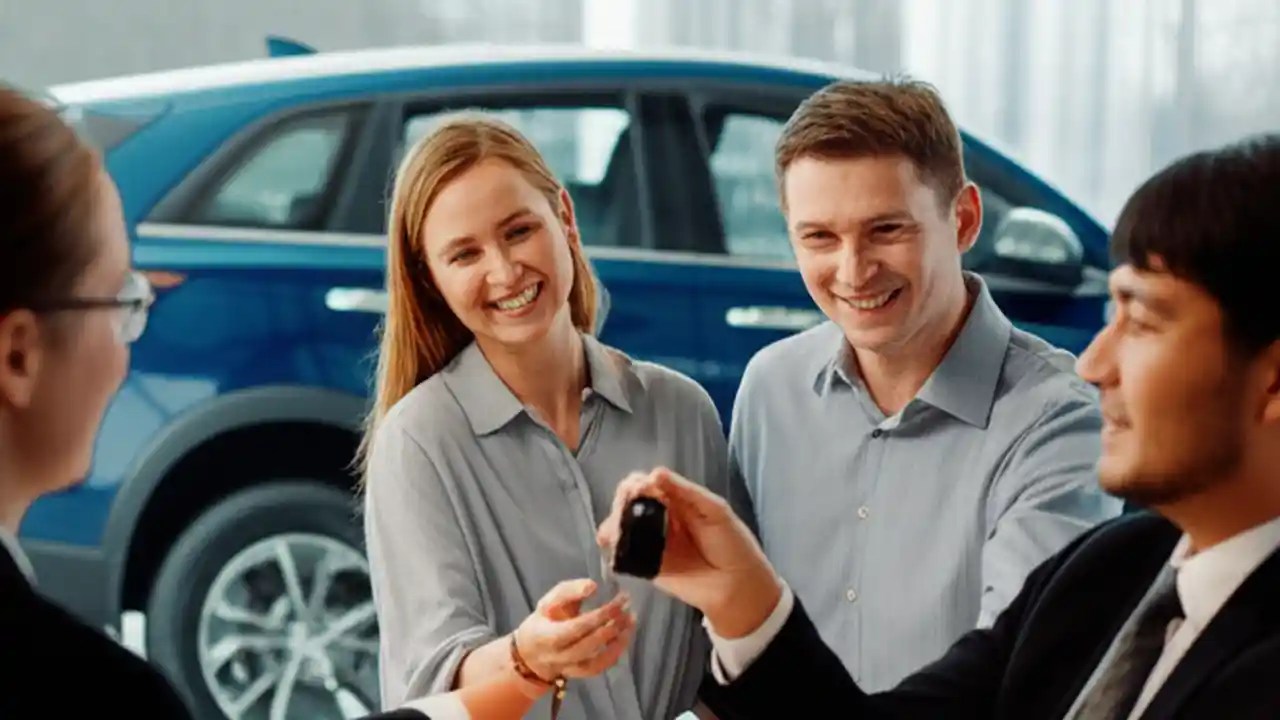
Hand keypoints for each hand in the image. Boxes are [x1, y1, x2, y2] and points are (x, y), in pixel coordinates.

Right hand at [512, 578, 634, 682]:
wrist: (534, 652)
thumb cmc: (544, 620)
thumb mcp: (549, 601)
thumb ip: (569, 592)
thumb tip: (593, 586)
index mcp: (545, 635)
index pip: (576, 627)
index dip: (601, 614)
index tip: (619, 599)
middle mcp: (557, 656)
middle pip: (588, 643)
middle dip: (612, 624)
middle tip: (627, 606)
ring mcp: (568, 667)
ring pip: (595, 659)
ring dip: (617, 640)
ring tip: (631, 619)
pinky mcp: (579, 674)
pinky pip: (599, 668)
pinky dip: (614, 653)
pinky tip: (625, 636)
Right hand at [596, 467, 782, 637]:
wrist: (738, 586)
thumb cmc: (733, 544)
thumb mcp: (714, 510)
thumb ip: (685, 492)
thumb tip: (654, 473)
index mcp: (677, 502)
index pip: (649, 485)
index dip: (638, 483)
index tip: (638, 488)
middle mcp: (661, 519)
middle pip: (630, 504)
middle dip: (622, 501)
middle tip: (626, 507)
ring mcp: (652, 543)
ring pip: (622, 527)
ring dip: (613, 523)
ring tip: (617, 528)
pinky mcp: (647, 567)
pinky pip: (625, 555)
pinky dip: (614, 549)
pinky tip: (613, 544)